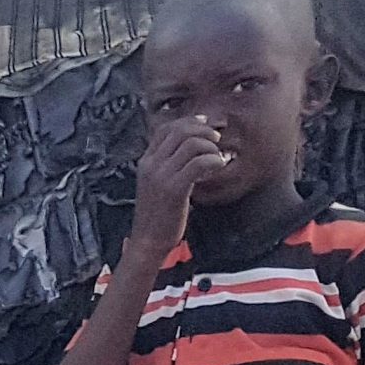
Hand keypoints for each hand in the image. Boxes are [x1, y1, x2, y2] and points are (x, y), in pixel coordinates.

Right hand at [129, 115, 229, 260]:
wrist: (147, 242)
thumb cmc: (157, 215)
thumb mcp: (155, 184)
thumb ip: (167, 165)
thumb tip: (191, 148)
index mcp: (146, 162)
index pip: (166, 128)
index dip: (188, 122)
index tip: (204, 124)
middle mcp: (151, 165)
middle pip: (180, 131)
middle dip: (203, 130)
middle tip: (216, 140)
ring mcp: (161, 176)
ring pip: (192, 144)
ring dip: (210, 148)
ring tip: (216, 159)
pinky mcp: (174, 189)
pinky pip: (199, 163)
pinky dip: (214, 161)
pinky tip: (218, 168)